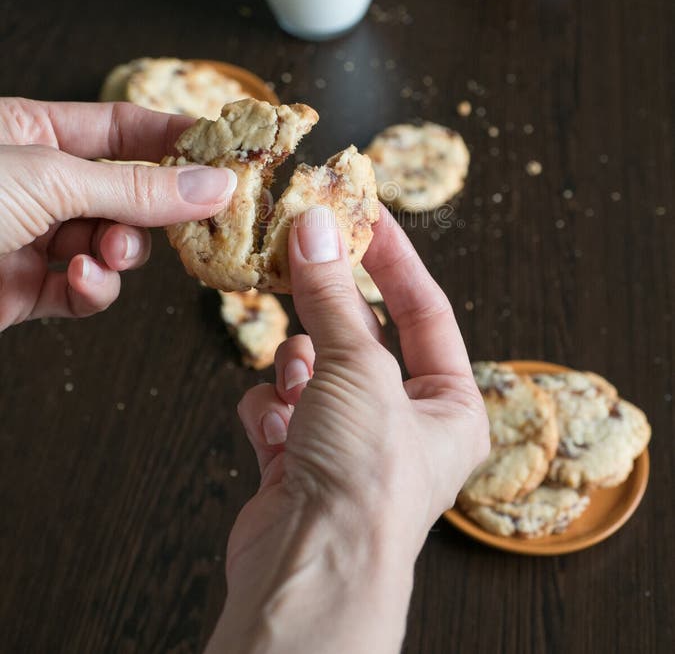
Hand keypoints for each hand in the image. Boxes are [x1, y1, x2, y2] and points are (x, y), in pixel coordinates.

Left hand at [0, 97, 235, 327]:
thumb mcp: (49, 179)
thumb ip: (134, 187)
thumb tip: (214, 185)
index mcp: (32, 131)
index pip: (120, 128)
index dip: (173, 139)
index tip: (224, 155)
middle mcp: (37, 183)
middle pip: (126, 192)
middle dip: (154, 210)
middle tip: (198, 218)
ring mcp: (32, 238)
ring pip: (111, 244)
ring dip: (121, 251)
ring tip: (111, 253)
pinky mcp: (26, 290)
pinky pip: (81, 290)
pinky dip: (94, 288)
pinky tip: (84, 279)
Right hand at [208, 205, 488, 653]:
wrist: (309, 573)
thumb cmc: (364, 480)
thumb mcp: (358, 369)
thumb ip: (334, 296)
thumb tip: (316, 228)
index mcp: (449, 407)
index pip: (424, 311)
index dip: (394, 259)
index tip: (364, 215)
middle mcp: (402, 426)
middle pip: (363, 338)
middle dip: (332, 306)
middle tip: (300, 252)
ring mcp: (347, 446)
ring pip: (315, 372)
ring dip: (298, 365)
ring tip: (295, 374)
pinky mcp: (297, 465)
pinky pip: (278, 411)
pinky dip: (269, 409)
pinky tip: (272, 426)